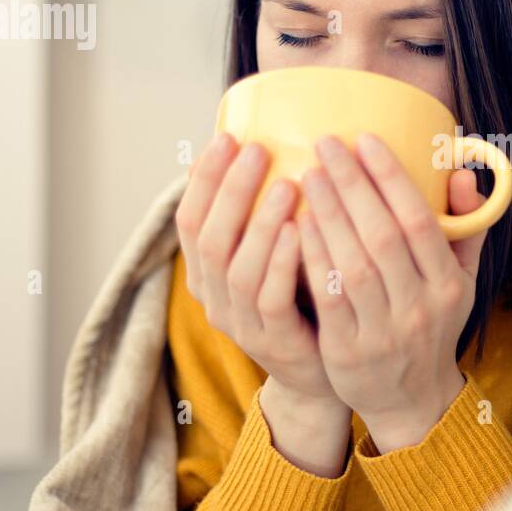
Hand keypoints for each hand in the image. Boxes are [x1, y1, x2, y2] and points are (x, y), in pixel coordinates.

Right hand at [174, 133, 350, 474]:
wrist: (322, 373)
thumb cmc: (304, 298)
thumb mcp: (277, 253)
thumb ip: (267, 213)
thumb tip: (273, 142)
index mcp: (207, 273)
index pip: (189, 219)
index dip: (204, 178)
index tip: (226, 137)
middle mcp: (215, 298)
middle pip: (209, 237)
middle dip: (230, 189)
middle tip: (256, 149)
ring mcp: (241, 323)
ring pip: (237, 268)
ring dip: (259, 222)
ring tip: (285, 183)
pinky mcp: (273, 342)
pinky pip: (271, 299)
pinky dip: (282, 262)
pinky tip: (300, 230)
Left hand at [297, 132, 486, 452]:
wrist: (411, 399)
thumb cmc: (432, 322)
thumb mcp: (461, 279)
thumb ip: (464, 225)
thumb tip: (461, 170)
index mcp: (449, 284)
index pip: (420, 222)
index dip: (392, 178)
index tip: (366, 140)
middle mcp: (420, 308)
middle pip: (383, 238)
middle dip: (352, 186)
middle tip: (326, 146)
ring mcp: (383, 332)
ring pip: (353, 265)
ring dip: (327, 216)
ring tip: (307, 176)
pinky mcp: (346, 350)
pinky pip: (327, 297)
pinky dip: (311, 259)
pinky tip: (295, 226)